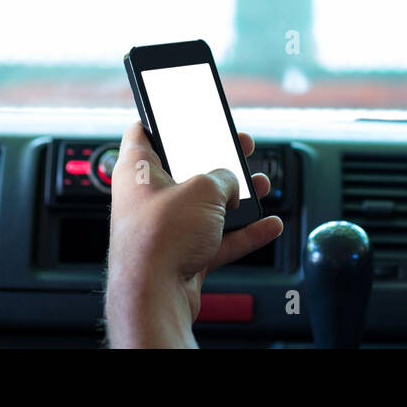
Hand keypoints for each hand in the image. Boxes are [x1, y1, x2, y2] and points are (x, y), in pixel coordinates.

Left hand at [104, 121, 283, 347]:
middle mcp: (148, 198)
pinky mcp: (182, 255)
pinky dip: (244, 233)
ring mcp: (166, 229)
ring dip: (237, 196)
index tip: (185, 109)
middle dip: (217, 159)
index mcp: (137, 170)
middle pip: (185, 168)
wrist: (155, 296)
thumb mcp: (204, 188)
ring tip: (261, 185)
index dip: (164, 117)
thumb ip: (224, 177)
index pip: (144, 132)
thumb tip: (232, 184)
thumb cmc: (161, 238)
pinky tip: (268, 226)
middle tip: (239, 146)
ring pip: (206, 204)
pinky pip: (218, 238)